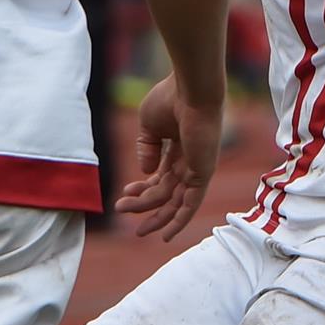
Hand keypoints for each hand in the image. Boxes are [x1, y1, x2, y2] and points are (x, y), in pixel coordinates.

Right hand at [115, 74, 221, 241]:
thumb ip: (146, 148)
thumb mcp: (149, 125)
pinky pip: (190, 204)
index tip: (125, 191)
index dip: (142, 187)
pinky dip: (179, 221)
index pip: (161, 175)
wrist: (191, 89)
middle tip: (121, 208)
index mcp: (178, 146)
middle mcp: (190, 160)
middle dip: (143, 202)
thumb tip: (145, 172)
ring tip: (130, 221)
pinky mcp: (202, 173)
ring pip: (173, 200)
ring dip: (152, 213)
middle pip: (165, 190)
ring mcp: (197, 168)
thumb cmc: (170, 98)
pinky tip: (165, 235)